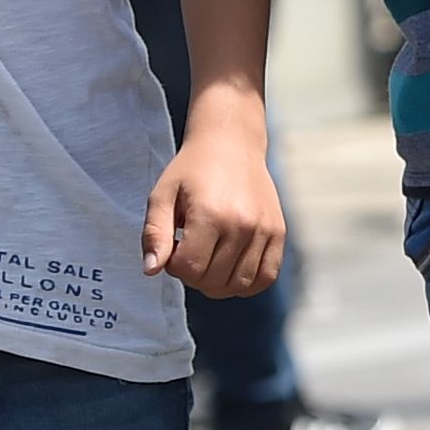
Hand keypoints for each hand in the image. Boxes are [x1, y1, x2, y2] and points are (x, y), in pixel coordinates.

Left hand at [144, 109, 283, 296]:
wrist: (231, 144)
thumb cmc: (191, 171)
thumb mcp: (162, 195)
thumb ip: (154, 234)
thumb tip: (151, 271)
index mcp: (210, 214)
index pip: (189, 269)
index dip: (174, 265)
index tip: (174, 245)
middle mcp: (242, 224)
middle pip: (213, 281)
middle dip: (193, 274)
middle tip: (189, 249)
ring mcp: (264, 230)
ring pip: (239, 284)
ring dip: (218, 282)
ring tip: (209, 259)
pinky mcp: (278, 232)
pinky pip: (267, 276)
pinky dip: (248, 283)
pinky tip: (231, 269)